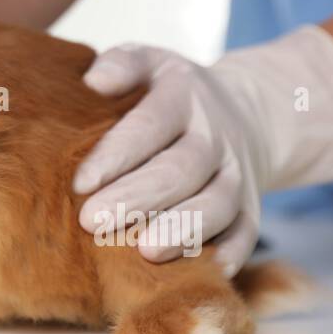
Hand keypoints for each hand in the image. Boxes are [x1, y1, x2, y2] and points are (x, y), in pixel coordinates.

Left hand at [72, 26, 332, 275]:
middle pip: (180, 170)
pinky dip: (229, 254)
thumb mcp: (150, 62)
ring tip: (145, 250)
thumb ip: (122, 64)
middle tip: (93, 221)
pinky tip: (200, 271)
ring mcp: (237, 174)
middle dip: (137, 198)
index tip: (81, 183)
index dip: (116, 155)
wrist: (244, 113)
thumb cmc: (170, 93)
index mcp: (184, 97)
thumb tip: (93, 82)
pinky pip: (246, 233)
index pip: (150, 126)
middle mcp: (215, 137)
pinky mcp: (251, 207)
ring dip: (183, 230)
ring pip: (217, 205)